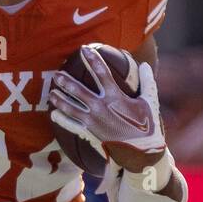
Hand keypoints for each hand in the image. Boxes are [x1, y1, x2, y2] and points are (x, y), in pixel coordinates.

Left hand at [48, 47, 166, 160]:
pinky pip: (72, 125)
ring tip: (52, 92)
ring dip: (60, 99)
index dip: (92, 59)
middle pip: (79, 90)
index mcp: (116, 97)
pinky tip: (53, 114)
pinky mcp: (91, 133)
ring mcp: (94, 121)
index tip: (84, 49)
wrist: (141, 152)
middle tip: (57, 74)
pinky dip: (62, 119)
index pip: (101, 73)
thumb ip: (147, 81)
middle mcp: (101, 108)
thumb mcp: (150, 102)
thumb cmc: (147, 126)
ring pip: (71, 107)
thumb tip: (144, 64)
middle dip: (66, 81)